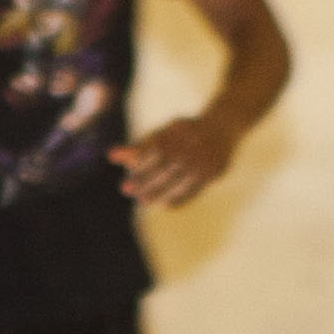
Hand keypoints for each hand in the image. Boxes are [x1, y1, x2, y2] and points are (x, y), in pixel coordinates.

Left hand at [117, 110, 237, 208]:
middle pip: (166, 165)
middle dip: (146, 179)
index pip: (157, 148)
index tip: (126, 173)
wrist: (223, 128)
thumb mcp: (164, 134)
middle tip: (127, 189)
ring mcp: (205, 160)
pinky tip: (164, 204)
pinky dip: (179, 199)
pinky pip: (194, 189)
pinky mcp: (214, 172)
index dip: (141, 161)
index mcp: (179, 132)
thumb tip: (110, 156)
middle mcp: (194, 145)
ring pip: (179, 180)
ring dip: (160, 192)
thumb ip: (139, 146)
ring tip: (143, 201)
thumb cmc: (185, 132)